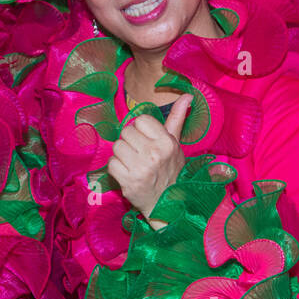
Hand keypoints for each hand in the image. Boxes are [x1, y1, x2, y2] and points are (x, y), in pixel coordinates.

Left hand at [107, 95, 190, 221]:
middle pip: (126, 132)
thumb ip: (177, 118)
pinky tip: (127, 173)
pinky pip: (111, 163)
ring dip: (122, 155)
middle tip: (139, 154)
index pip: (141, 120)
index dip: (140, 129)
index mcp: (167, 142)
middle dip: (130, 142)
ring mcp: (140, 168)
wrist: (167, 203)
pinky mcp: (127, 181)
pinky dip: (116, 168)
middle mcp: (154, 154)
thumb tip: (187, 95)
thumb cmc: (170, 170)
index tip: (146, 140)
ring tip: (133, 163)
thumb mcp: (176, 144)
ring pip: (117, 146)